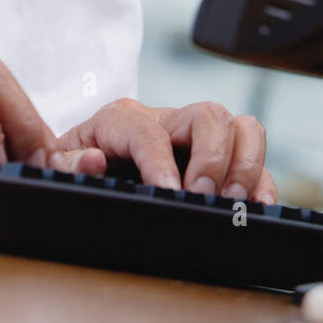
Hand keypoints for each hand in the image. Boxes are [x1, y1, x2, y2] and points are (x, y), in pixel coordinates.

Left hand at [47, 99, 276, 202]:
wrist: (92, 159)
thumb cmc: (81, 160)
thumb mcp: (61, 160)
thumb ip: (69, 162)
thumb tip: (94, 161)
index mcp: (123, 119)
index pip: (149, 132)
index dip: (161, 162)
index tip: (171, 194)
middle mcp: (166, 120)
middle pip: (207, 115)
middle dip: (211, 158)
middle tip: (203, 198)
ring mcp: (196, 137)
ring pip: (239, 125)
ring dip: (244, 164)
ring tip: (232, 202)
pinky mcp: (218, 157)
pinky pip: (254, 156)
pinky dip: (261, 180)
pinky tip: (255, 207)